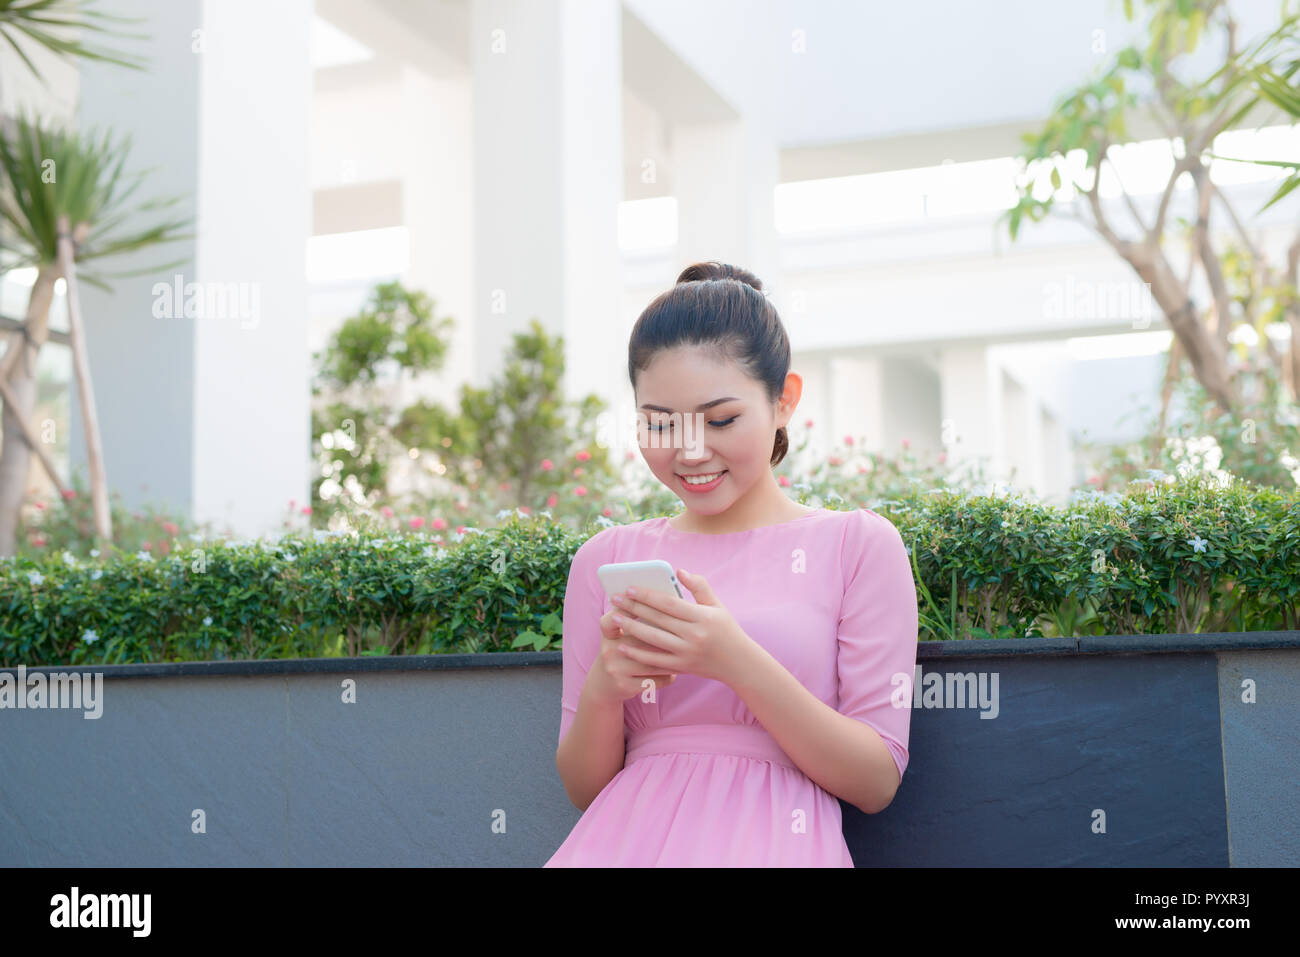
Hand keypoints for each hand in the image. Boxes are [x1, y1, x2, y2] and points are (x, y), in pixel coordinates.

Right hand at [585, 603, 677, 704]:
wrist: (604, 685)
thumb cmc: (620, 652)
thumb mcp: (619, 636)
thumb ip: (633, 619)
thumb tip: (661, 602)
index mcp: (608, 635)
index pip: (613, 619)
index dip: (626, 610)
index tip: (646, 604)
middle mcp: (608, 651)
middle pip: (641, 638)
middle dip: (664, 634)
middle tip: (685, 629)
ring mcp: (617, 670)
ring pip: (653, 660)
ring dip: (672, 657)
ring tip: (689, 651)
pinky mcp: (626, 686)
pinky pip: (655, 679)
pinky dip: (669, 674)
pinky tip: (678, 670)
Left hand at [608, 569, 752, 684]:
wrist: (739, 664)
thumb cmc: (727, 630)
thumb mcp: (717, 605)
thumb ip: (699, 586)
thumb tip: (678, 571)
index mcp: (702, 617)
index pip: (669, 603)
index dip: (647, 595)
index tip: (629, 588)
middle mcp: (694, 635)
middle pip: (657, 620)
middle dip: (633, 608)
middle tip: (614, 600)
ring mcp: (687, 653)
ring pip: (653, 639)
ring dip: (631, 628)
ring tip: (614, 618)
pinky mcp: (682, 667)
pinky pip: (655, 660)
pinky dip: (637, 653)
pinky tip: (622, 645)